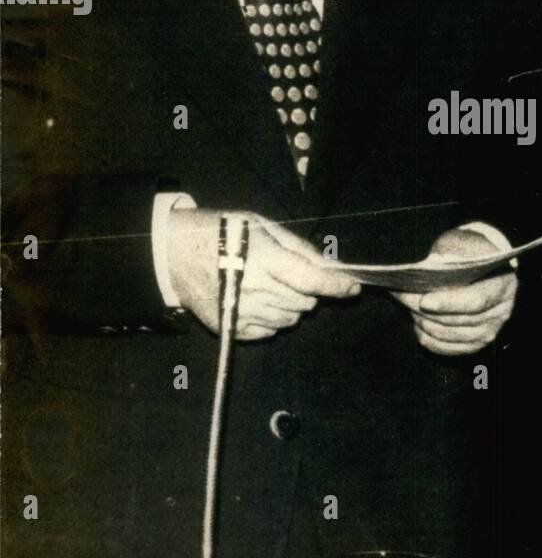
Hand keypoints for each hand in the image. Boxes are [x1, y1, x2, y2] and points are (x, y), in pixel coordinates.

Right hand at [166, 209, 359, 340]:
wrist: (172, 253)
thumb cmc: (222, 233)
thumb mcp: (262, 226)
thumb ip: (298, 248)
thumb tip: (330, 267)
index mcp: (264, 260)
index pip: (313, 281)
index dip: (337, 286)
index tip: (352, 288)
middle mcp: (254, 290)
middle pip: (304, 304)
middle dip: (307, 291)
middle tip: (288, 274)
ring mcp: (242, 313)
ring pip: (290, 320)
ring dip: (290, 305)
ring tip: (268, 284)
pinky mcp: (231, 329)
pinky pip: (269, 331)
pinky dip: (270, 318)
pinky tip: (254, 298)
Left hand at [392, 227, 517, 355]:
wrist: (481, 267)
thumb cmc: (470, 253)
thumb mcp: (462, 244)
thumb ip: (450, 253)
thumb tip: (431, 266)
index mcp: (502, 286)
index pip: (475, 301)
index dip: (449, 303)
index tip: (424, 300)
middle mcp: (500, 313)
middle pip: (456, 320)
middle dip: (424, 309)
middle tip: (399, 293)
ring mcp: (488, 332)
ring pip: (446, 334)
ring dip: (421, 320)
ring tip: (405, 303)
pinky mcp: (473, 345)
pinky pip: (444, 348)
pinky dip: (426, 336)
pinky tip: (416, 320)